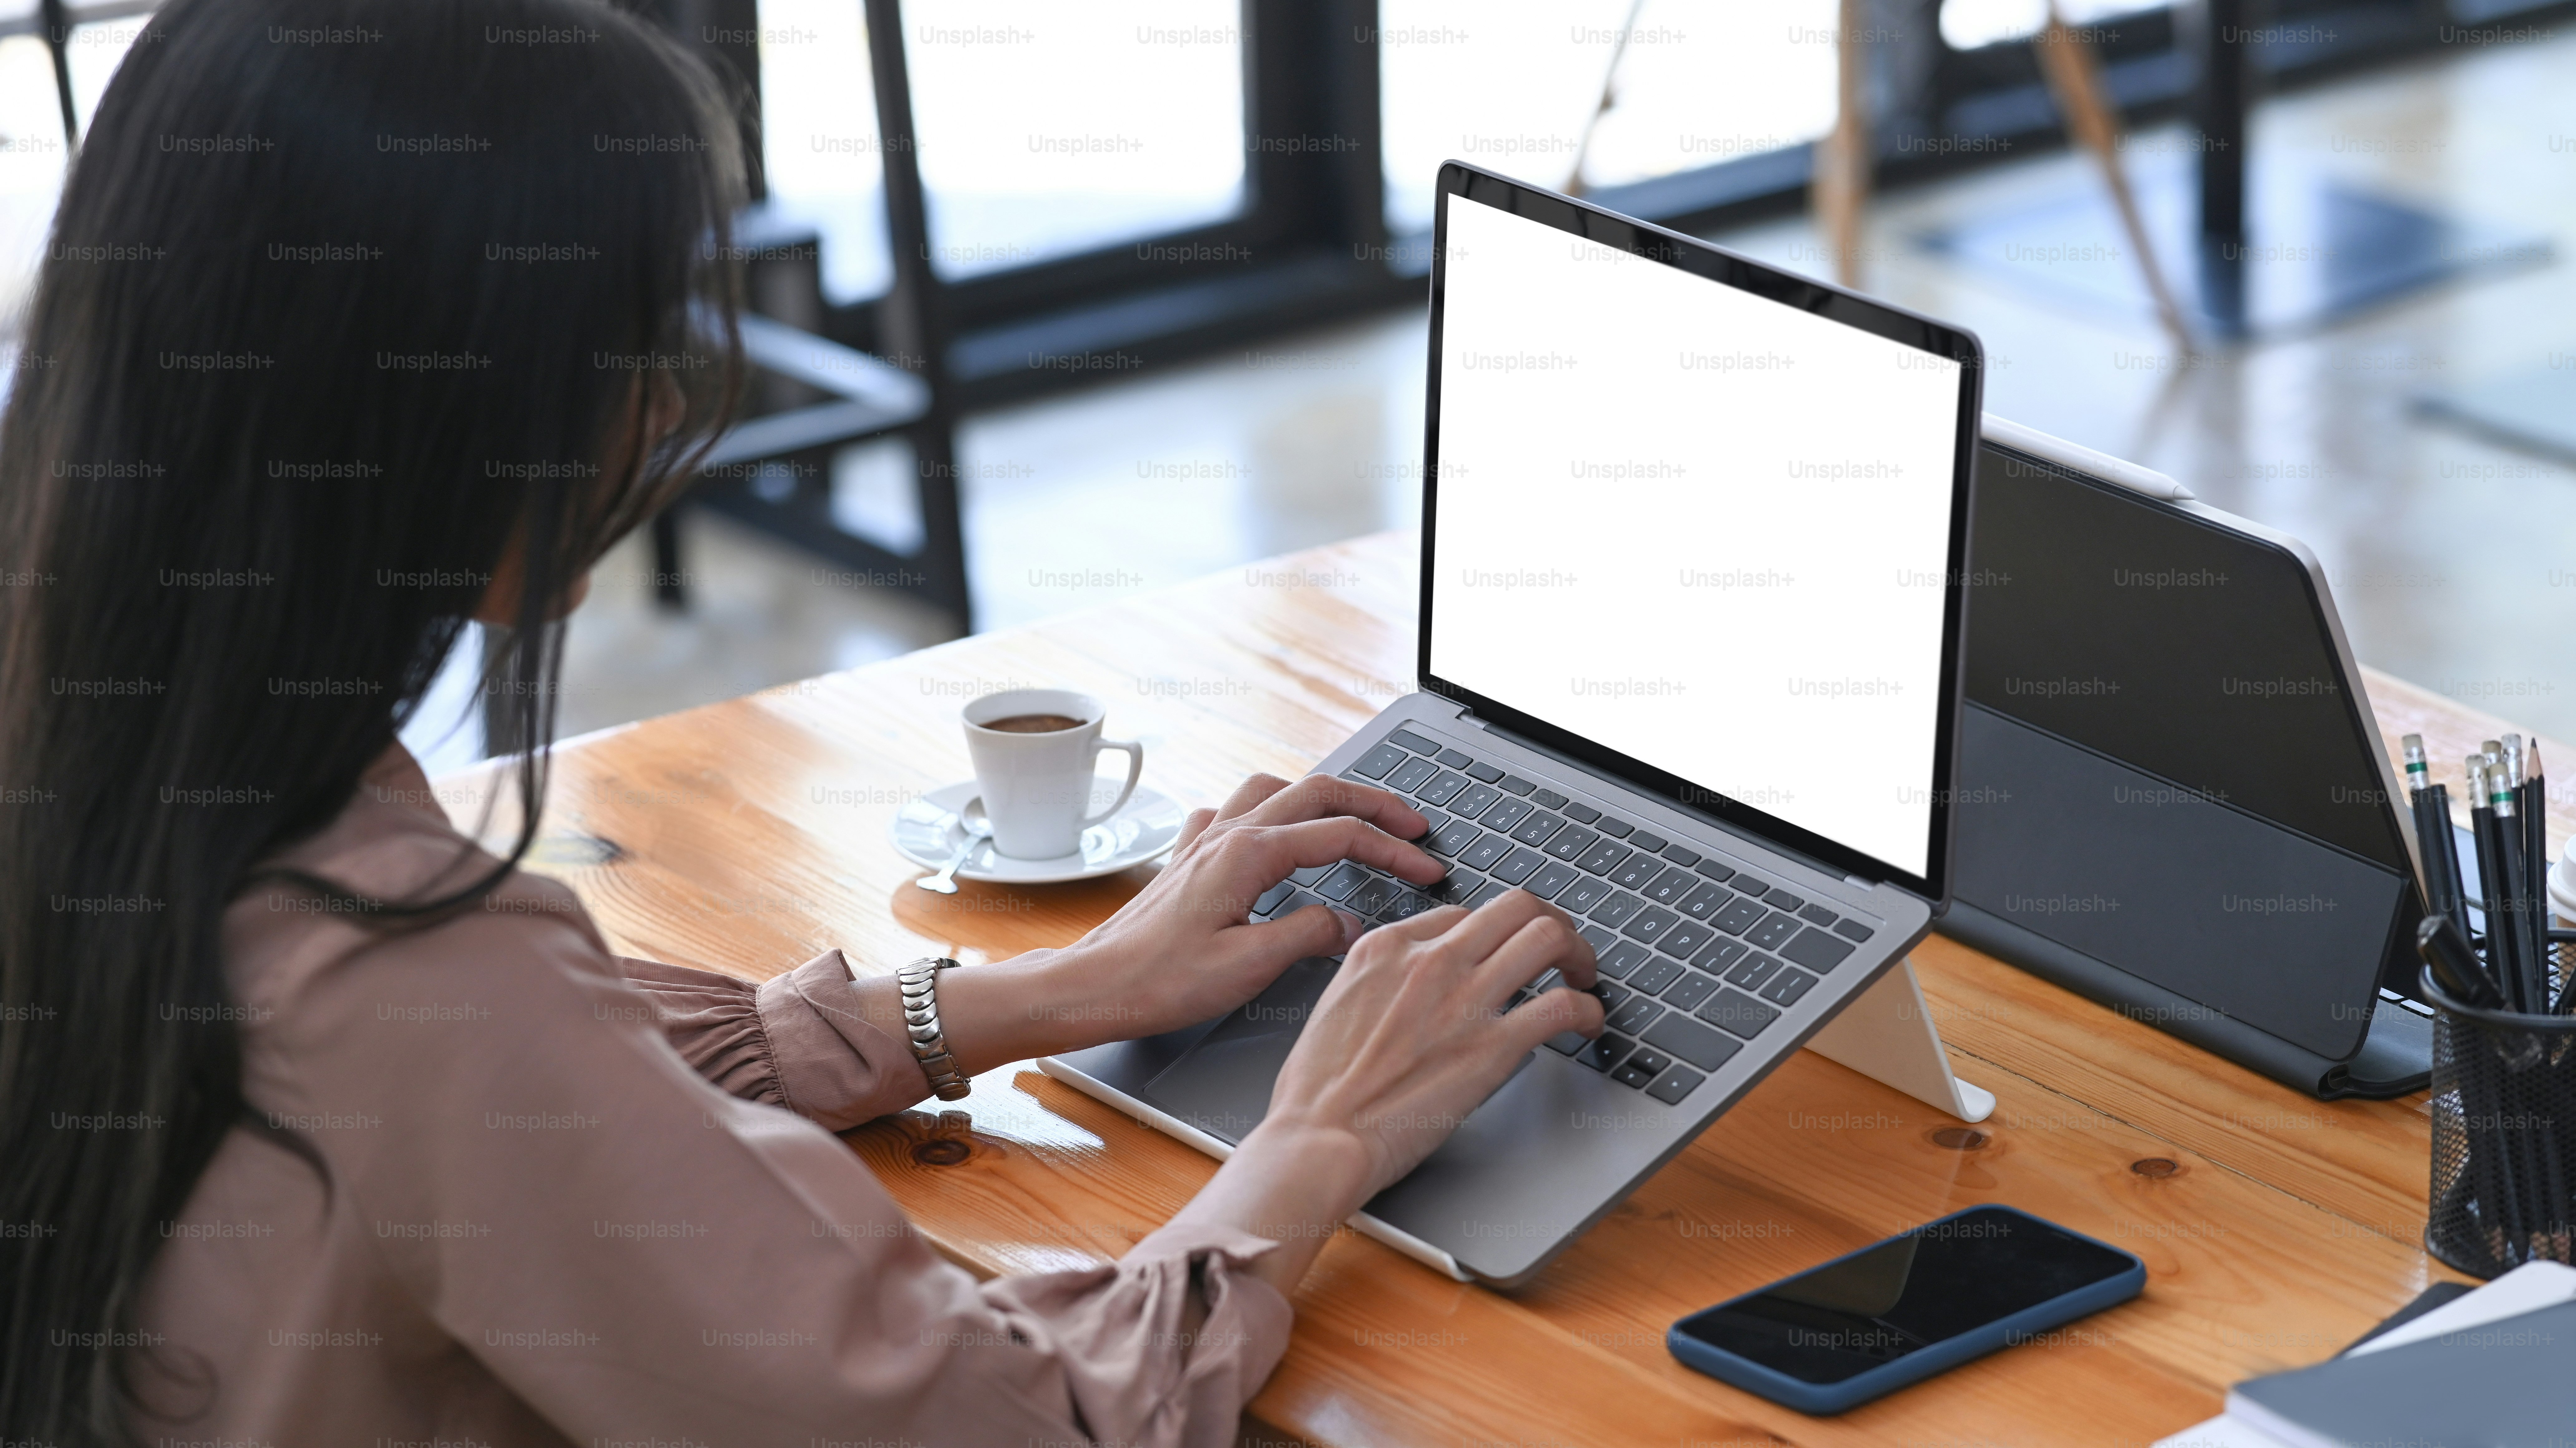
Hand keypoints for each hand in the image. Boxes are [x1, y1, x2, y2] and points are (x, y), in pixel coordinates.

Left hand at [1043, 771, 1447, 1040]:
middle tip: (1414, 823)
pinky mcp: (1188, 857)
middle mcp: (1226, 833)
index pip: (1340, 835)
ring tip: (1354, 816)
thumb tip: (1348, 925)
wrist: (1095, 984)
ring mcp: (1204, 839)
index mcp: (1248, 853)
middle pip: (1316, 792)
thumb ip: (1308, 936)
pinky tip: (1272, 833)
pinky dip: (1267, 811)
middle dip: (1372, 803)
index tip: (1427, 867)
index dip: (1393, 848)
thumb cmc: (1161, 981)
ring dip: (1321, 796)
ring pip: (1275, 789)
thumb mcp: (1248, 966)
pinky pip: (1234, 811)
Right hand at [1164, 890, 1601, 1293]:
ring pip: (1546, 936)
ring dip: (1577, 952)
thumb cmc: (1318, 1091)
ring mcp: (1463, 999)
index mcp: (1385, 947)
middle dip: (1548, 921)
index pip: (1460, 914)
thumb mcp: (1338, 1005)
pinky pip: (1562, 1005)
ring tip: (1583, 976)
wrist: (1318, 1139)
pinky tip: (1587, 1023)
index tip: (1502, 955)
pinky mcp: (1493, 1047)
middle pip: (1514, 906)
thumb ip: (1380, 981)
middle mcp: (1429, 960)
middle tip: (1560, 948)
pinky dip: (1587, 1009)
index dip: (1491, 934)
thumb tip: (1411, 986)